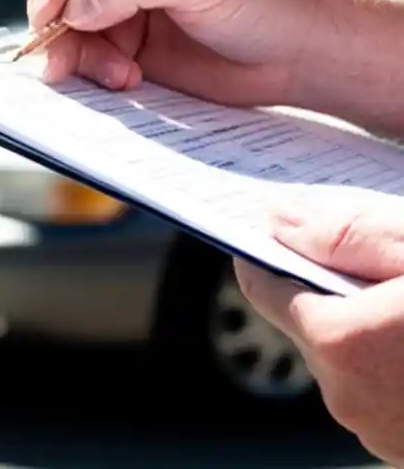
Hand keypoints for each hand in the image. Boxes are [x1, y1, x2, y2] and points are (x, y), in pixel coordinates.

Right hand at [27, 0, 323, 107]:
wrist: (299, 56)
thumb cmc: (265, 0)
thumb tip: (72, 11)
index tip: (50, 8)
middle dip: (53, 20)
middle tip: (58, 57)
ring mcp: (120, 7)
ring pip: (63, 26)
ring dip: (76, 55)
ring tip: (116, 76)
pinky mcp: (126, 49)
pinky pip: (84, 59)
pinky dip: (93, 74)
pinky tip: (127, 81)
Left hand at [235, 194, 403, 465]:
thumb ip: (352, 233)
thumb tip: (277, 220)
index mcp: (343, 342)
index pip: (264, 284)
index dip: (272, 249)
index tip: (279, 224)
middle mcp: (349, 397)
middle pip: (311, 320)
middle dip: (337, 287)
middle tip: (384, 258)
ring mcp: (382, 433)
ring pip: (351, 360)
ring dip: (373, 330)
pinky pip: (385, 394)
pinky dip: (399, 364)